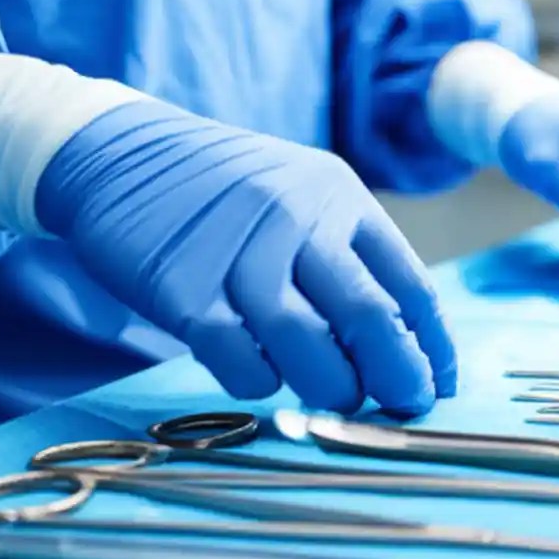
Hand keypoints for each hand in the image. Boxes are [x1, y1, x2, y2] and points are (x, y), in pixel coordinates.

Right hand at [35, 99, 454, 416]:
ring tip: (338, 397)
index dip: (432, 345)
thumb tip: (398, 343)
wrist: (122, 153)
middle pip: (369, 314)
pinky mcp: (184, 287)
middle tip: (402, 405)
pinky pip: (241, 358)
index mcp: (338, 196)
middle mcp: (297, 217)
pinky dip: (262, 380)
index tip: (437, 383)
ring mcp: (239, 251)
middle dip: (397, 374)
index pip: (408, 283)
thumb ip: (346, 254)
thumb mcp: (301, 194)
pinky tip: (264, 374)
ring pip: (308, 343)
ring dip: (333, 386)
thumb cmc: (226, 190)